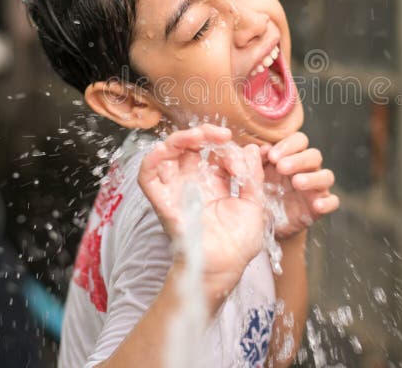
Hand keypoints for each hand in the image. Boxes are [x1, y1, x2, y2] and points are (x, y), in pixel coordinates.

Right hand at [138, 124, 265, 293]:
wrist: (226, 269)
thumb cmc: (239, 243)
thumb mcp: (254, 204)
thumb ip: (252, 176)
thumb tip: (250, 149)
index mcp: (213, 184)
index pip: (214, 153)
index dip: (227, 149)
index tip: (241, 162)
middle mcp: (193, 184)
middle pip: (188, 147)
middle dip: (203, 134)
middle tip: (220, 134)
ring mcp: (177, 191)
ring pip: (166, 155)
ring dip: (179, 139)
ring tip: (198, 136)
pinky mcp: (164, 203)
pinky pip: (148, 178)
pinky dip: (150, 160)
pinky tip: (163, 150)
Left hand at [260, 132, 339, 239]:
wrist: (261, 222)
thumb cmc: (259, 193)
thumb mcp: (254, 176)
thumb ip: (256, 161)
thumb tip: (260, 148)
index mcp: (291, 157)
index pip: (299, 141)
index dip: (289, 145)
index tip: (272, 156)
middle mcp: (307, 170)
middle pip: (314, 156)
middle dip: (299, 160)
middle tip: (281, 167)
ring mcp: (315, 189)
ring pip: (326, 176)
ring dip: (313, 178)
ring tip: (297, 182)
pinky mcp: (318, 208)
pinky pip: (333, 202)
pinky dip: (328, 202)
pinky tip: (317, 205)